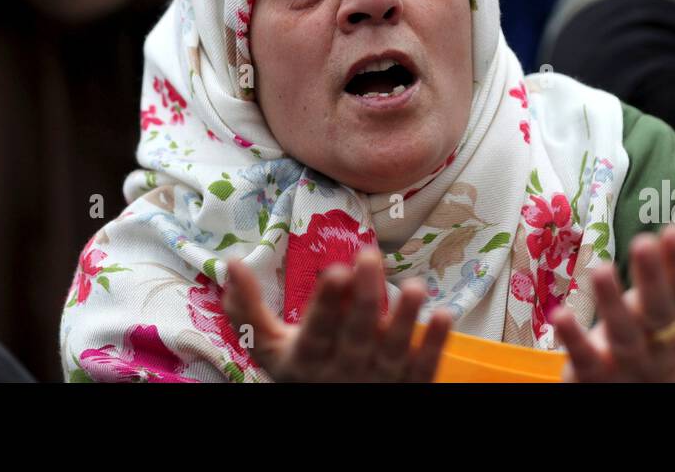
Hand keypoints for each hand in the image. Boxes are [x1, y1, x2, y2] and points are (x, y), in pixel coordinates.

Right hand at [221, 248, 452, 381]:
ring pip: (392, 350)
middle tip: (370, 257)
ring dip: (405, 319)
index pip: (317, 329)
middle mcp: (343, 370)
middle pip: (357, 334)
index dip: (327, 303)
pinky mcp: (406, 386)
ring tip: (416, 287)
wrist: (331, 418)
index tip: (337, 272)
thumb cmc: (301, 370)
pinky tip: (444, 315)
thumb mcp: (268, 347)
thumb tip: (230, 261)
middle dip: (366, 297)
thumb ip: (246, 308)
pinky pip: (423, 368)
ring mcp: (378, 380)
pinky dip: (434, 344)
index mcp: (306, 357)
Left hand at [552, 226, 674, 381]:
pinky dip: (572, 338)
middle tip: (644, 241)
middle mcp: (661, 348)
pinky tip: (560, 314)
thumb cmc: (661, 337)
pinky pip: (584, 358)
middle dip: (653, 279)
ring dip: (612, 303)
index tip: (674, 231)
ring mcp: (627, 363)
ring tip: (602, 269)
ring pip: (624, 336)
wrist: (639, 392)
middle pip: (659, 315)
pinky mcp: (593, 374)